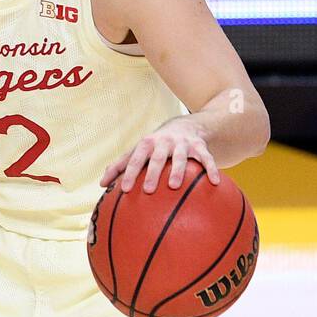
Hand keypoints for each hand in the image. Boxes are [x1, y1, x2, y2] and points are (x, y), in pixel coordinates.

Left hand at [100, 118, 219, 193]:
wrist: (186, 125)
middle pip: (158, 157)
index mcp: (148, 144)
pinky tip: (215, 182)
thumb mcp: (139, 151)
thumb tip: (101, 185)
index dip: (129, 173)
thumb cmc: (156, 145)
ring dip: (178, 170)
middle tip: (148, 190)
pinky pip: (207, 158)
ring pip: (181, 157)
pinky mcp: (200, 146)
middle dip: (153, 172)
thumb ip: (120, 166)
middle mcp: (165, 142)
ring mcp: (183, 144)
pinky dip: (211, 168)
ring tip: (175, 186)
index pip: (136, 159)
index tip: (125, 189)